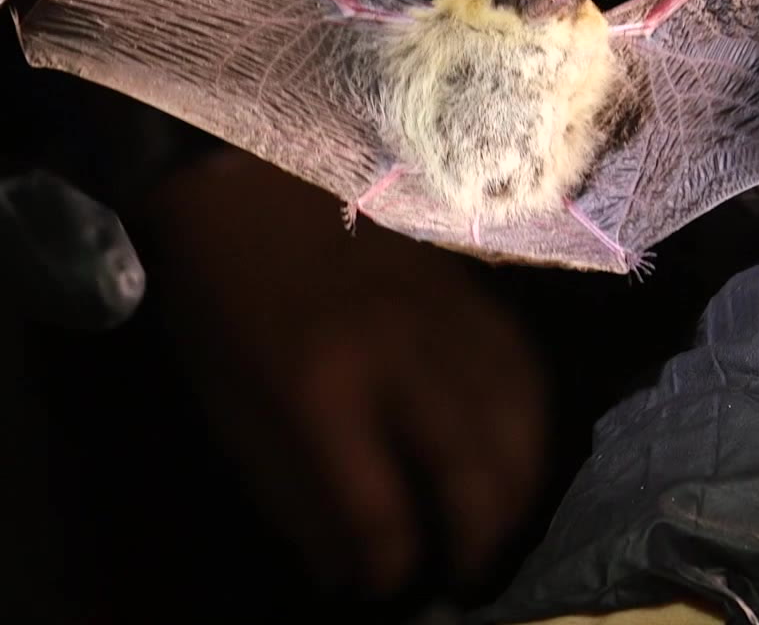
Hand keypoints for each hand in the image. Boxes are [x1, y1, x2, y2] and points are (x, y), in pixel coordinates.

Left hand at [140, 147, 551, 598]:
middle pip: (476, 478)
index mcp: (320, 391)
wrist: (245, 175)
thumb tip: (347, 574)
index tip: (386, 591)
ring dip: (520, 497)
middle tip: (466, 580)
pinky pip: (529, 372)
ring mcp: (448, 317)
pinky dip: (534, 428)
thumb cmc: (224, 300)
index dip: (391, 573)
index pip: (383, 516)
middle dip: (479, 547)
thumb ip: (292, 496)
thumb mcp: (230, 410)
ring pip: (521, 428)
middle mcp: (400, 357)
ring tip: (497, 531)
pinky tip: (517, 458)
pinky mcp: (472, 288)